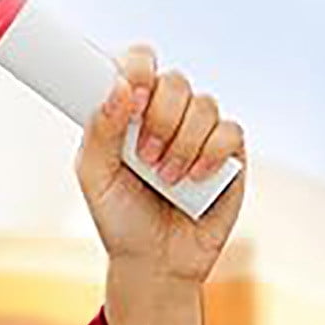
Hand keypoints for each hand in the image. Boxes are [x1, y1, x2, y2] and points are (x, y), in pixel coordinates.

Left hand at [75, 42, 246, 284]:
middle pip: (173, 81)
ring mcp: (199, 131)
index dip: (137, 68)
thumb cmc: (119, 217)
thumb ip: (99, 132)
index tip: (129, 94)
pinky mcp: (229, 152)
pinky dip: (209, 155)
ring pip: (203, 104)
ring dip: (181, 143)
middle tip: (143, 157)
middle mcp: (165, 115)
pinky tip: (193, 180)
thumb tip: (116, 87)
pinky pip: (229, 131)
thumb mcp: (95, 177)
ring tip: (164, 178)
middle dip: (158, 118)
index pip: (137, 63)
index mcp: (128, 113)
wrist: (153, 261)